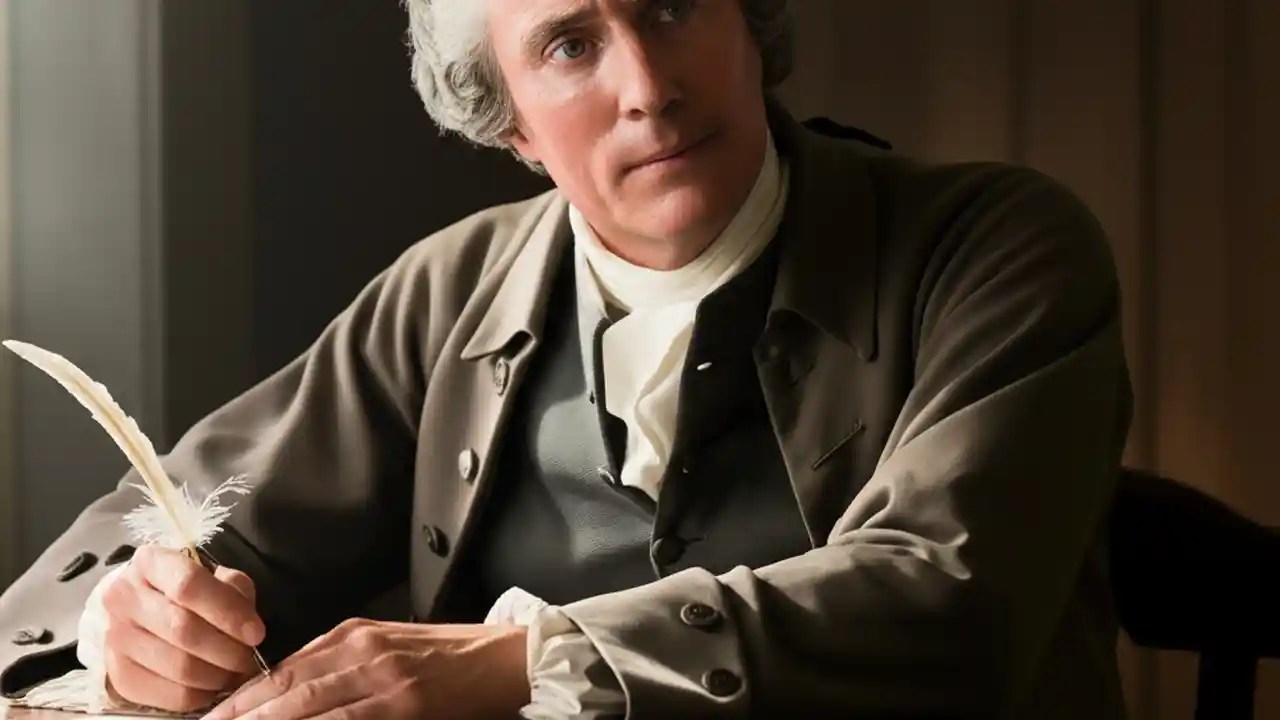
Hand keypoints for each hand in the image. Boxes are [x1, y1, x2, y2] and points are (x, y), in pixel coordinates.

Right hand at [100, 545, 265, 712]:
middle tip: (249, 658)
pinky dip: (201, 695)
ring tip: (235, 672)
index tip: (255, 632)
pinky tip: (213, 685)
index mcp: (150, 563)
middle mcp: (123, 597)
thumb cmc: (190, 591)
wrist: (146, 611)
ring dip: (218, 675)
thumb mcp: (216, 577)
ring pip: (179, 666)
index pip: (189, 585)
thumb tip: (248, 626)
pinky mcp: (118, 674)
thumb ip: (233, 590)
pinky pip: (168, 694)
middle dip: (228, 650)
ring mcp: (114, 637)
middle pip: (183, 629)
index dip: (228, 612)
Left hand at [204, 618, 529, 719]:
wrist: (505, 658)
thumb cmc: (448, 657)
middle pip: (287, 686)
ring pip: (309, 704)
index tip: (213, 715)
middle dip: (243, 713)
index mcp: (354, 632)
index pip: (285, 666)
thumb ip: (340, 661)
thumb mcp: (388, 645)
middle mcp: (362, 649)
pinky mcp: (405, 702)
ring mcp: (383, 677)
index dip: (245, 695)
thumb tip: (291, 683)